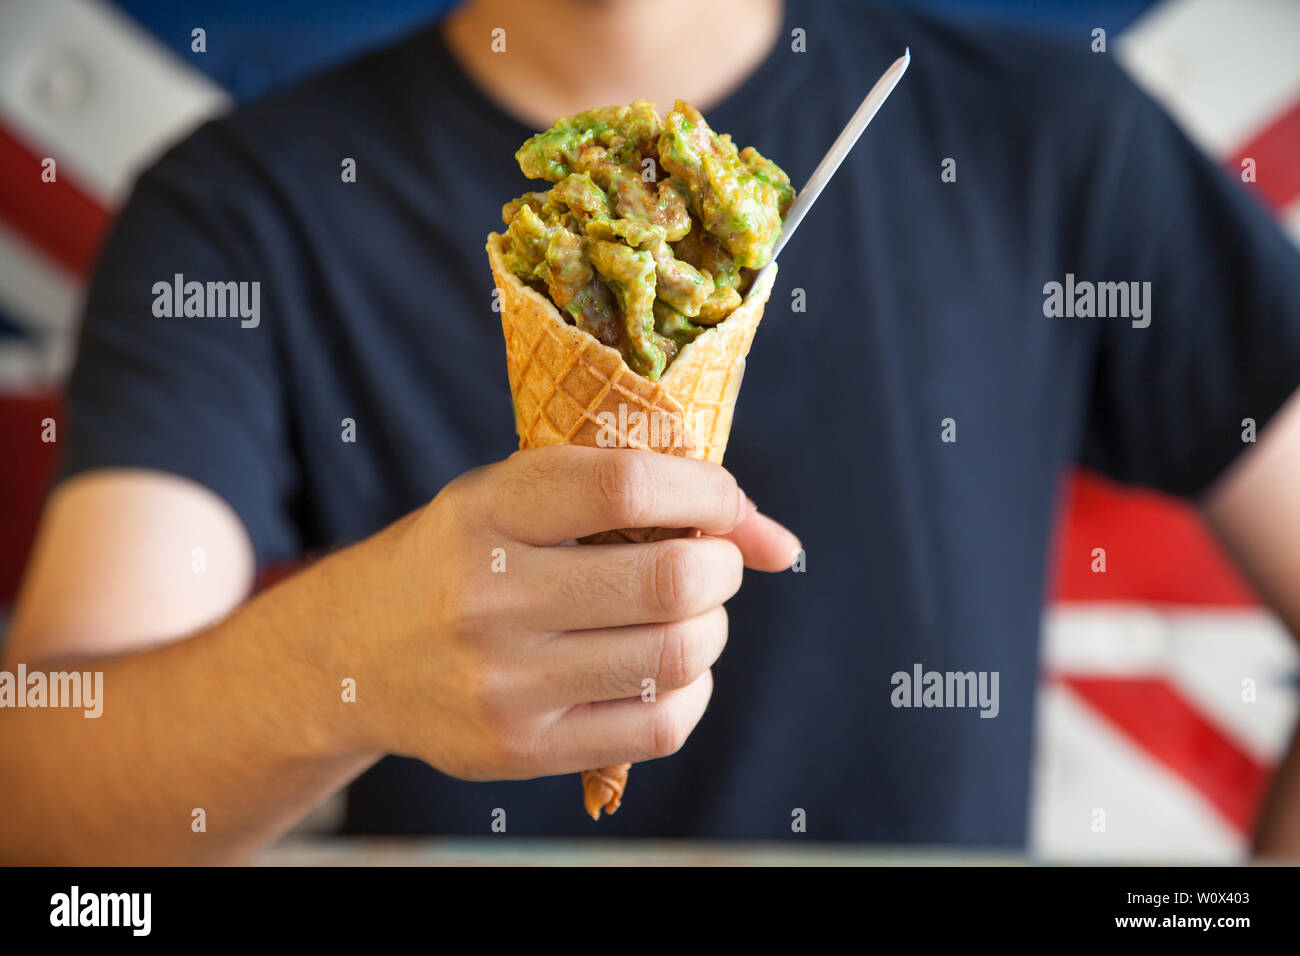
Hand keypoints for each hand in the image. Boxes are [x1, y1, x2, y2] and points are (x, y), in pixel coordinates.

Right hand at [334, 445, 798, 781]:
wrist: (357, 654)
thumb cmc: (466, 557)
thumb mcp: (522, 498)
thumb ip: (646, 498)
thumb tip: (783, 545)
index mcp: (486, 510)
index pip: (626, 485)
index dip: (706, 490)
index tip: (719, 503)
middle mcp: (487, 596)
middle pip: (669, 580)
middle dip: (721, 565)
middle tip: (710, 562)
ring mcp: (503, 683)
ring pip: (676, 655)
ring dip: (712, 627)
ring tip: (689, 614)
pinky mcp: (521, 749)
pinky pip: (660, 725)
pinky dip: (693, 690)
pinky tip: (668, 669)